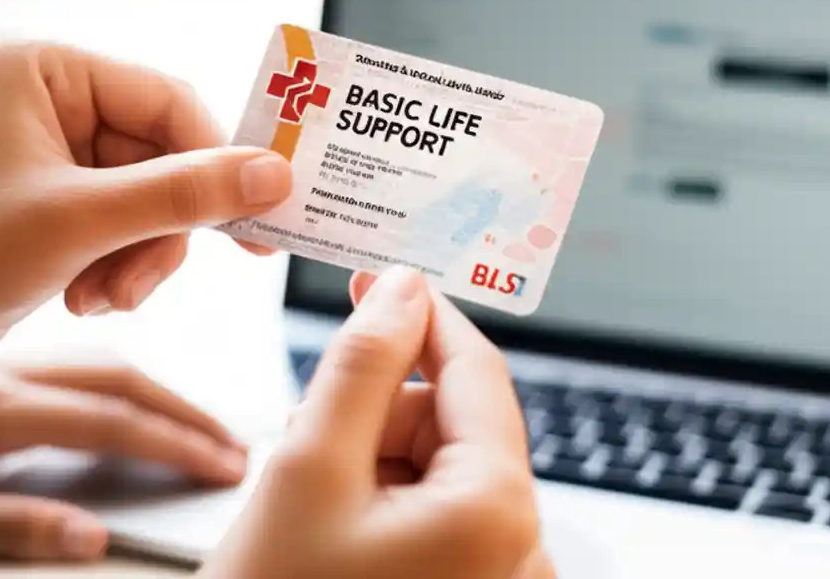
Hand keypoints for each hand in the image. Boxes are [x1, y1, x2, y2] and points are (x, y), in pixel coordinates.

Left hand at [0, 44, 292, 369]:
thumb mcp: (81, 223)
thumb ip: (185, 195)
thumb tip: (277, 176)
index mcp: (44, 69)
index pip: (169, 101)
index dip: (219, 160)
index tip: (261, 214)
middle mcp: (50, 99)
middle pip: (167, 156)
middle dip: (161, 229)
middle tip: (151, 279)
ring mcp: (53, 152)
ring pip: (154, 199)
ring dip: (142, 257)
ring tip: (104, 296)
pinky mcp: (55, 201)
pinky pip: (128, 224)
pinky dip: (120, 267)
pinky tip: (84, 296)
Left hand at [0, 363, 246, 560]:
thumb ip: (11, 527)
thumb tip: (94, 537)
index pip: (112, 422)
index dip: (176, 445)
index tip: (223, 467)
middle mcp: (4, 374)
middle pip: (121, 377)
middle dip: (187, 412)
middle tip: (234, 446)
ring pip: (101, 362)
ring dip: (159, 394)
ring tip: (200, 428)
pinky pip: (76, 364)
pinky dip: (124, 384)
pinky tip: (135, 409)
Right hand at [200, 267, 552, 578]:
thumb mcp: (307, 470)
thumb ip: (362, 365)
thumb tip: (403, 290)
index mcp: (497, 510)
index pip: (477, 372)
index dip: (423, 317)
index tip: (380, 279)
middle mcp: (522, 548)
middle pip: (459, 424)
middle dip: (385, 413)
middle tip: (311, 437)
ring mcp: (502, 577)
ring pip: (445, 469)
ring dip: (379, 462)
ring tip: (315, 506)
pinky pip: (442, 517)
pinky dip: (389, 504)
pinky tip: (337, 530)